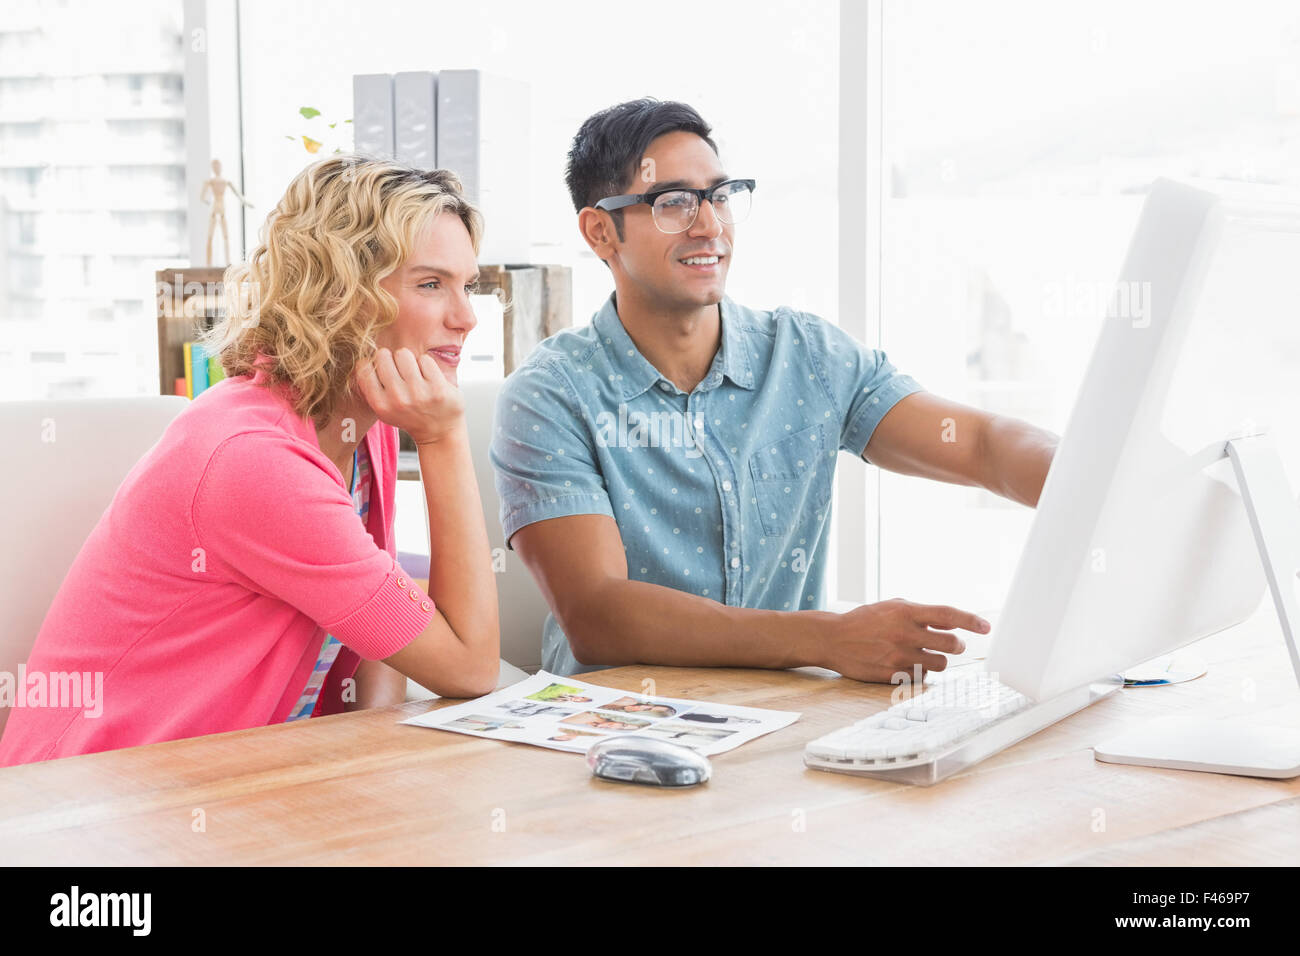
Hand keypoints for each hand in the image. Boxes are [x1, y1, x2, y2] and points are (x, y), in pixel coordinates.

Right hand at [355, 346, 464, 445]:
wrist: (439, 433)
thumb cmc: (409, 414)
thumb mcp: (384, 409)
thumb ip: (371, 388)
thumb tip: (363, 359)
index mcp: (380, 405)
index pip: (364, 369)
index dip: (373, 365)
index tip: (382, 371)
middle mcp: (398, 399)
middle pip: (383, 355)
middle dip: (390, 359)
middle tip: (400, 371)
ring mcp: (418, 392)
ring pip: (403, 354)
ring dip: (409, 360)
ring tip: (414, 374)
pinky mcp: (438, 387)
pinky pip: (424, 359)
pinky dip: (426, 365)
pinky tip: (429, 377)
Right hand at [817, 598, 989, 682]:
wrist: (833, 639)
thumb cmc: (865, 620)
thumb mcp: (892, 607)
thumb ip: (922, 614)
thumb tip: (953, 622)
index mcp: (905, 611)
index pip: (947, 614)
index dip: (971, 621)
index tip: (986, 627)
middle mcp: (904, 634)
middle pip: (951, 643)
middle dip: (956, 644)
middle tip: (953, 644)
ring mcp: (899, 656)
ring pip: (940, 664)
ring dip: (939, 659)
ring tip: (925, 654)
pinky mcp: (893, 675)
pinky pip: (921, 676)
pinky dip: (920, 671)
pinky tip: (906, 663)